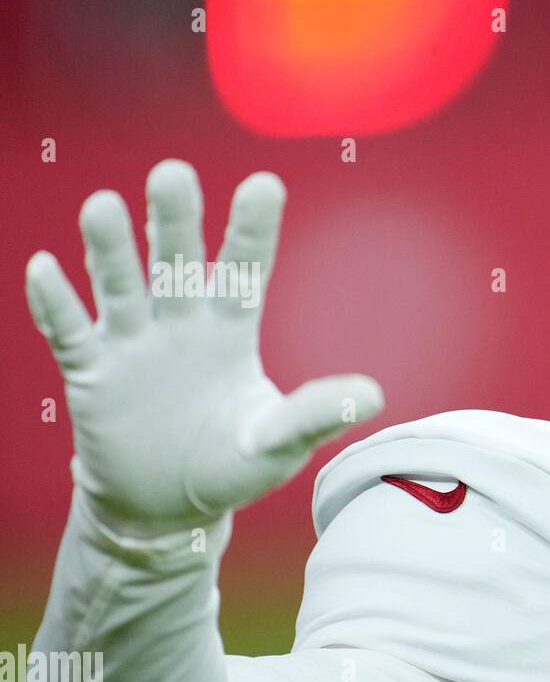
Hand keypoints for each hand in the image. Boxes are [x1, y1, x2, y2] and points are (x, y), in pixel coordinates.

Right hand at [26, 160, 383, 537]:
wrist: (168, 508)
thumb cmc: (232, 466)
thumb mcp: (276, 445)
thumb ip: (314, 415)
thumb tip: (372, 394)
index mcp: (231, 331)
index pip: (244, 270)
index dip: (253, 229)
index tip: (265, 184)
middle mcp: (181, 325)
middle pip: (177, 264)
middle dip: (174, 220)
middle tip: (172, 174)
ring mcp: (133, 345)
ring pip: (121, 286)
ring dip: (111, 249)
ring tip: (103, 206)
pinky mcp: (93, 374)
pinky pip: (72, 333)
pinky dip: (58, 304)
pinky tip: (46, 269)